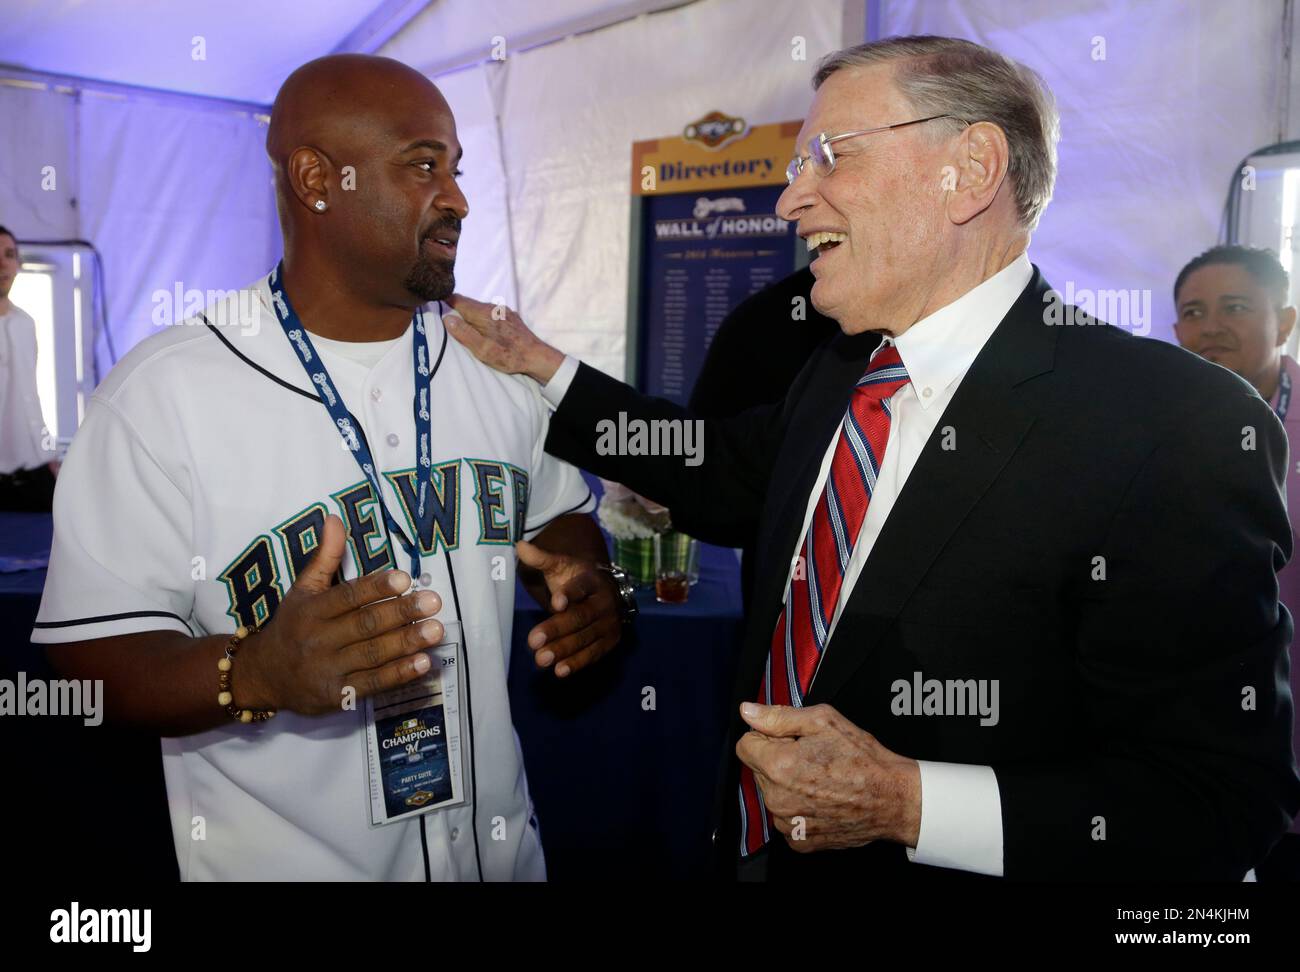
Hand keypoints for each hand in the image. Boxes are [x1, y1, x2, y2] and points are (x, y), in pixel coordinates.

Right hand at [237, 514, 444, 714]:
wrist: (263, 675)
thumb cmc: (292, 625)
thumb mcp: (303, 589)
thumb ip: (325, 556)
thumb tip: (335, 518)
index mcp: (312, 610)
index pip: (348, 597)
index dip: (375, 587)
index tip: (404, 578)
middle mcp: (318, 639)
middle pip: (365, 625)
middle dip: (401, 613)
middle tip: (433, 602)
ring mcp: (327, 670)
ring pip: (372, 655)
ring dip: (406, 643)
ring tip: (435, 630)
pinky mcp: (337, 696)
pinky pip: (371, 684)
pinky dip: (398, 675)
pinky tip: (422, 663)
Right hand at [444, 294, 563, 383]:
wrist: (536, 356)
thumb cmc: (509, 356)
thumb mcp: (483, 350)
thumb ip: (464, 334)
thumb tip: (447, 318)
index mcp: (483, 313)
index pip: (457, 299)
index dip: (444, 302)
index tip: (435, 306)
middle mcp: (492, 307)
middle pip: (468, 304)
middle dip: (456, 310)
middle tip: (446, 321)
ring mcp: (502, 310)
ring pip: (479, 309)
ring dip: (470, 316)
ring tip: (464, 328)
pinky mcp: (509, 316)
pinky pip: (489, 314)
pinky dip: (481, 319)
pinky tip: (482, 330)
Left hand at [517, 540, 621, 676]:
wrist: (606, 591)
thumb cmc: (576, 578)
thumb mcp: (561, 565)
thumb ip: (541, 558)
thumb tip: (520, 546)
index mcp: (592, 580)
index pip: (581, 587)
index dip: (570, 594)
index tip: (556, 602)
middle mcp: (604, 602)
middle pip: (580, 617)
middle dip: (557, 629)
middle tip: (533, 640)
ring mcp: (608, 623)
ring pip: (585, 637)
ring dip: (563, 650)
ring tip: (541, 659)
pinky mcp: (609, 641)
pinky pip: (593, 654)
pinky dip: (577, 663)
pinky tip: (560, 671)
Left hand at [735, 702, 921, 852]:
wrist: (891, 799)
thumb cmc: (862, 759)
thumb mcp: (822, 721)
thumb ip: (778, 716)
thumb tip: (748, 712)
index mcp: (778, 766)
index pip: (745, 745)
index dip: (766, 736)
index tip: (788, 739)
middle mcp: (777, 798)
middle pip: (759, 769)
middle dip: (778, 759)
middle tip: (811, 757)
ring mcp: (786, 823)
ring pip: (771, 794)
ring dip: (786, 784)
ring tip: (819, 778)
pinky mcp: (798, 840)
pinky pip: (785, 818)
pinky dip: (798, 808)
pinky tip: (821, 799)